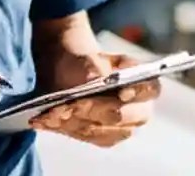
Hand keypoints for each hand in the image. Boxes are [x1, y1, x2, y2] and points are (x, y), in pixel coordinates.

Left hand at [30, 52, 160, 147]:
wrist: (66, 71)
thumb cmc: (81, 62)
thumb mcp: (83, 57)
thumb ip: (90, 64)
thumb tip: (93, 77)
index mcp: (142, 83)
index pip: (149, 89)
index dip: (138, 92)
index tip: (122, 92)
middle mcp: (138, 109)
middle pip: (120, 116)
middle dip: (91, 110)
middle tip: (68, 105)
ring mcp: (121, 127)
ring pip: (99, 130)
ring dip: (72, 122)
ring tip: (49, 113)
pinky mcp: (103, 137)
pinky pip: (85, 136)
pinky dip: (63, 128)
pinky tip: (45, 121)